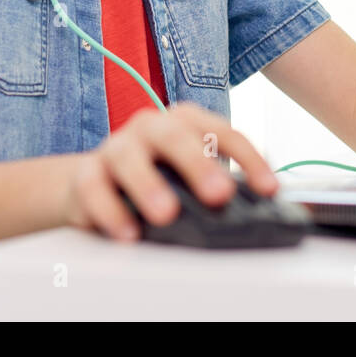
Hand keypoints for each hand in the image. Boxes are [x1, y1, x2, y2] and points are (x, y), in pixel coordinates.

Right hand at [62, 103, 277, 240]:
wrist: (92, 184)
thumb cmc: (154, 179)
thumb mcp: (188, 176)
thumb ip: (219, 185)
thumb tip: (265, 210)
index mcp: (183, 123)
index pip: (222, 132)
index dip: (248, 159)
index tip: (269, 189)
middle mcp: (150, 128)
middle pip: (175, 136)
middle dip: (199, 164)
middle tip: (220, 194)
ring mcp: (116, 148)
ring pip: (128, 157)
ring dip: (148, 185)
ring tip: (166, 215)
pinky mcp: (86, 174)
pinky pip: (94, 188)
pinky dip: (110, 211)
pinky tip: (127, 233)